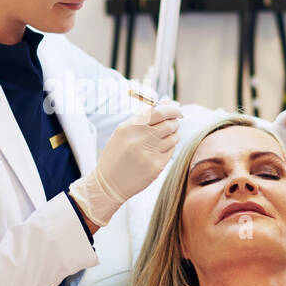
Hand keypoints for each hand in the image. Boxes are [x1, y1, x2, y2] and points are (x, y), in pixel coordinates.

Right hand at [67, 97, 181, 226]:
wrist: (109, 183)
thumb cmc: (116, 155)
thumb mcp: (122, 132)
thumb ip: (143, 117)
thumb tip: (167, 102)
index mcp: (129, 127)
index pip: (158, 112)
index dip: (171, 109)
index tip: (176, 109)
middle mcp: (139, 139)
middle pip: (169, 123)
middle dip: (175, 120)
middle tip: (176, 120)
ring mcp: (149, 153)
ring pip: (173, 137)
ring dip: (175, 133)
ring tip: (168, 134)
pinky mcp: (156, 166)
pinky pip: (171, 151)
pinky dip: (170, 146)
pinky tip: (162, 148)